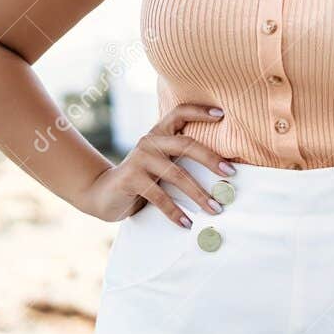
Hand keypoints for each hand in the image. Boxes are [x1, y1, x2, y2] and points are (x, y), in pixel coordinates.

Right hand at [80, 103, 236, 223]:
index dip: (200, 111)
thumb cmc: (142, 178)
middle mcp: (150, 141)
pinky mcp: (131, 178)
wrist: (102, 193)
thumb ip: (180, 159)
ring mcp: (140, 159)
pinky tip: (187, 223)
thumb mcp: (160, 163)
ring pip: (177, 174)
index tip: (221, 114)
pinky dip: (176, 212)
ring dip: (199, 194)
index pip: (180, 113)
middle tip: (231, 173)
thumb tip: (222, 173)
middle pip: (186, 144)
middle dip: (211, 159)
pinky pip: (160, 196)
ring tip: (215, 208)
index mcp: (159, 133)